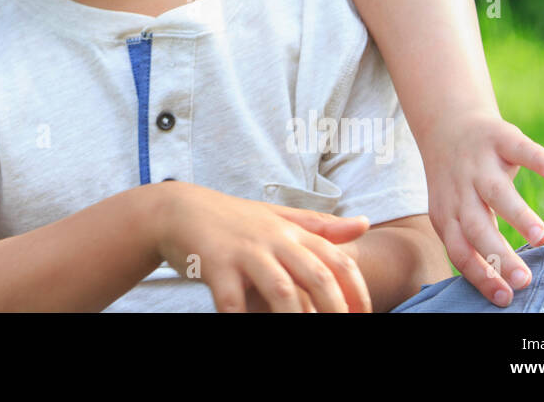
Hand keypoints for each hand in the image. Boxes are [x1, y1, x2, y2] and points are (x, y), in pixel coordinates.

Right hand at [155, 182, 373, 311]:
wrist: (178, 210)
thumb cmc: (232, 219)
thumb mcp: (277, 217)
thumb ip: (319, 224)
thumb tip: (365, 223)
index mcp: (291, 231)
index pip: (337, 260)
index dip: (358, 292)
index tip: (363, 316)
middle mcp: (273, 240)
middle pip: (317, 276)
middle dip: (336, 310)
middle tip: (341, 329)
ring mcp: (244, 252)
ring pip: (281, 291)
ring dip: (296, 320)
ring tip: (302, 334)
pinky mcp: (216, 265)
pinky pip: (232, 301)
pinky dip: (241, 318)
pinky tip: (244, 324)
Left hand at [421, 110, 543, 306]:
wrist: (448, 125)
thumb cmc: (461, 184)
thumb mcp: (456, 212)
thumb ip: (475, 243)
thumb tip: (504, 291)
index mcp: (448, 213)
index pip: (459, 249)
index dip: (480, 274)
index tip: (506, 298)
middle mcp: (461, 190)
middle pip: (477, 226)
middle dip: (499, 254)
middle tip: (524, 280)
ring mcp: (479, 163)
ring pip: (497, 192)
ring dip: (518, 214)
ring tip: (540, 237)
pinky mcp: (499, 137)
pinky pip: (520, 149)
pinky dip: (538, 160)